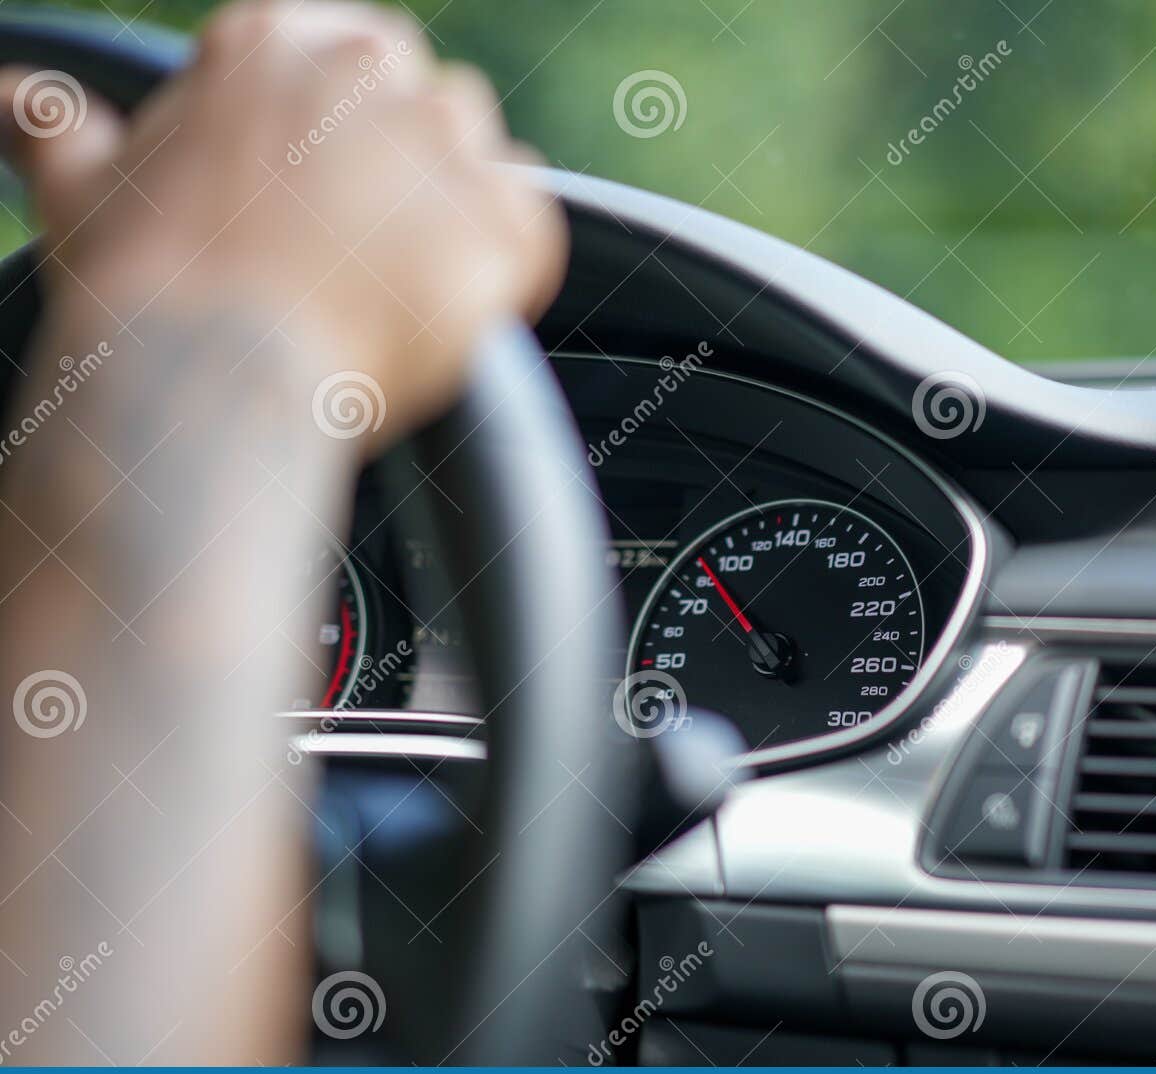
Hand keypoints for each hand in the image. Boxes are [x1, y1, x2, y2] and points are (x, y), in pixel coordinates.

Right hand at [0, 0, 566, 448]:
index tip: (333, 193)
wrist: (203, 378)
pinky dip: (503, 275)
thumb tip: (22, 98)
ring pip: (489, 159)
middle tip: (362, 252)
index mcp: (276, 41)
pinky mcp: (498, 232)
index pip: (359, 55)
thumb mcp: (79, 189)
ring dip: (457, 214)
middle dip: (409, 169)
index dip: (354, 133)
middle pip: (432, 100)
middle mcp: (371, 71)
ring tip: (394, 287)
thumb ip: (64, 128)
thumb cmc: (140, 290)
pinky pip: (532, 236)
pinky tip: (445, 315)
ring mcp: (443, 148)